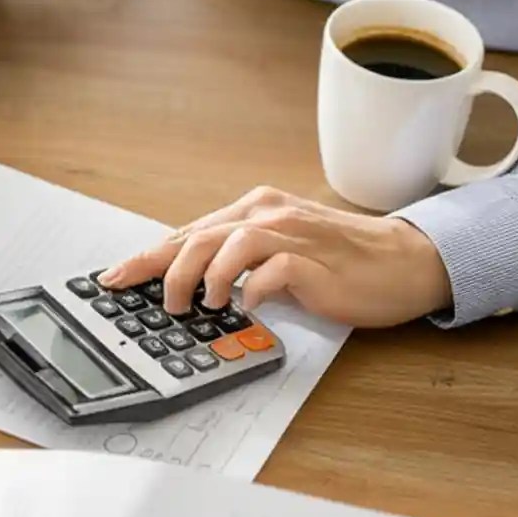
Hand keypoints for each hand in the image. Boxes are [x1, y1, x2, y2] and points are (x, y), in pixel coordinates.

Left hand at [97, 187, 452, 327]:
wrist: (403, 263)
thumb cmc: (337, 262)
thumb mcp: (276, 253)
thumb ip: (235, 260)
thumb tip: (184, 283)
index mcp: (254, 210)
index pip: (188, 232)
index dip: (146, 256)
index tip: (113, 278)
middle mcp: (268, 214)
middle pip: (197, 236)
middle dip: (161, 269)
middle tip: (152, 302)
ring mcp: (292, 234)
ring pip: (227, 245)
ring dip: (203, 279)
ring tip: (198, 305)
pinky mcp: (314, 261)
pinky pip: (271, 270)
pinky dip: (250, 290)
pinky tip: (245, 306)